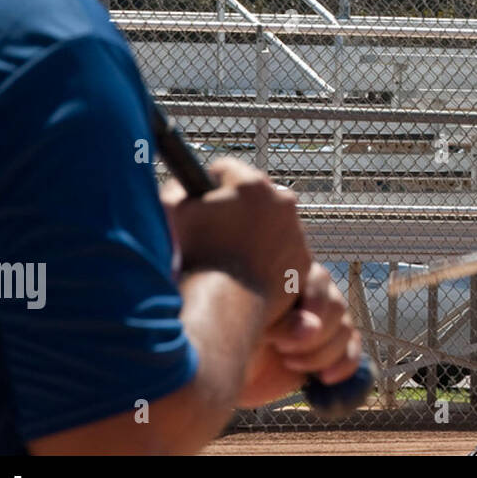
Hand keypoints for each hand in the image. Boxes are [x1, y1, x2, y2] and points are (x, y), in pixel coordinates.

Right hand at [161, 157, 311, 322]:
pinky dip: (270, 259)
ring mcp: (297, 232)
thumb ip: (179, 187)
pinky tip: (249, 271)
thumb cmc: (194, 257)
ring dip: (256, 234)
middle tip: (217, 231)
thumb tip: (183, 183)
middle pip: (255, 196)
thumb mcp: (172, 211)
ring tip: (232, 256)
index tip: (203, 200)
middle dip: (237, 208)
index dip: (210, 186)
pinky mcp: (304, 260)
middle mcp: (282, 201)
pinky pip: (284, 252)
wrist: (222, 306)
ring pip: (273, 225)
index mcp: (251, 184)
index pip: (227, 171)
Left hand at [237, 262, 362, 407]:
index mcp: (292, 277)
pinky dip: (345, 365)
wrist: (223, 371)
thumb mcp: (251, 327)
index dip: (309, 309)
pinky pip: (353, 351)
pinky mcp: (331, 348)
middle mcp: (313, 295)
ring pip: (346, 331)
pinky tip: (324, 378)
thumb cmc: (226, 339)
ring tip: (289, 363)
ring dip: (322, 354)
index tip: (280, 338)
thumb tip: (313, 327)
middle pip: (337, 307)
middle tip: (282, 351)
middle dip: (313, 337)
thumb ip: (282, 323)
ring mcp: (325, 321)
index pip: (320, 281)